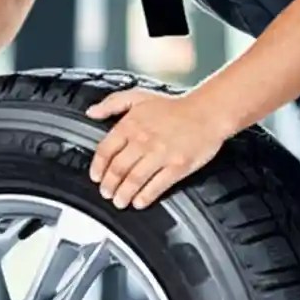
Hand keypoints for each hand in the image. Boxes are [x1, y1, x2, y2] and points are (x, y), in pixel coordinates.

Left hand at [86, 88, 233, 209]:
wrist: (207, 112)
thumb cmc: (174, 107)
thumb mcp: (139, 97)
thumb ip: (112, 103)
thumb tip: (91, 112)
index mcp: (131, 124)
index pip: (105, 150)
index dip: (98, 167)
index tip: (96, 177)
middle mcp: (143, 140)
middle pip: (117, 169)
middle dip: (109, 185)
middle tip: (107, 193)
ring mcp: (160, 154)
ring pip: (134, 180)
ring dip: (123, 194)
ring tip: (120, 202)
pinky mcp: (177, 166)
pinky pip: (156, 186)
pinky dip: (145, 197)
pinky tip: (139, 202)